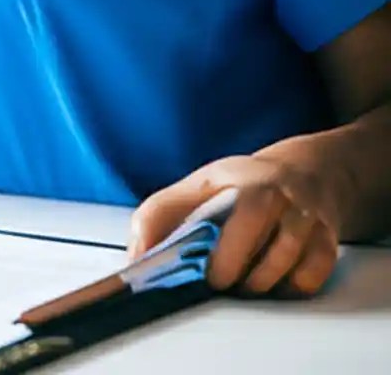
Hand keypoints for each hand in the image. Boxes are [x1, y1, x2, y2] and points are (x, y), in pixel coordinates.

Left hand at [128, 154, 346, 296]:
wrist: (309, 174)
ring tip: (240, 282)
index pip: (209, 203)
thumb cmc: (245, 185)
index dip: (195, 237)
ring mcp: (305, 219)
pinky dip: (288, 287)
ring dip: (256, 281)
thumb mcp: (197, 187)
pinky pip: (308, 277)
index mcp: (239, 180)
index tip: (184, 265)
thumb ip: (159, 215)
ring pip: (283, 261)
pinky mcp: (327, 243)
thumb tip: (135, 255)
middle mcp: (276, 196)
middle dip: (230, 264)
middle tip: (216, 279)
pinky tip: (272, 281)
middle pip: (252, 228)